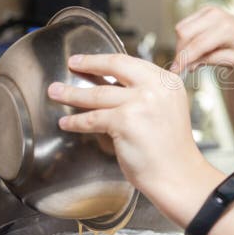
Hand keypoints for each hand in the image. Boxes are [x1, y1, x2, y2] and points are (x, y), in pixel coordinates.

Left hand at [47, 53, 203, 199]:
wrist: (177, 174)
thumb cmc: (171, 149)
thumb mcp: (166, 109)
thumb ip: (146, 94)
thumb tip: (112, 84)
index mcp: (168, 82)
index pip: (132, 62)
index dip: (106, 60)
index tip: (90, 60)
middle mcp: (156, 87)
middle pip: (115, 66)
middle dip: (88, 63)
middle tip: (72, 64)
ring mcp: (141, 102)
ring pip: (98, 93)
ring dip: (72, 93)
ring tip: (56, 92)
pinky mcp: (125, 121)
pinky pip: (93, 118)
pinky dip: (76, 122)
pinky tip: (67, 123)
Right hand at [173, 6, 233, 72]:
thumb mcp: (231, 61)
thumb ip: (208, 61)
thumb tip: (186, 65)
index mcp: (226, 29)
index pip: (197, 45)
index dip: (183, 59)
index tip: (174, 72)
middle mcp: (216, 14)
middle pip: (184, 33)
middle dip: (180, 52)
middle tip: (184, 67)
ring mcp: (209, 10)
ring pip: (181, 28)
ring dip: (182, 45)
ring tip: (195, 57)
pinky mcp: (205, 10)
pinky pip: (184, 24)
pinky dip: (186, 38)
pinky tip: (197, 48)